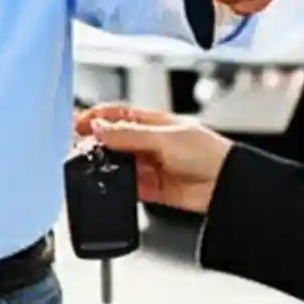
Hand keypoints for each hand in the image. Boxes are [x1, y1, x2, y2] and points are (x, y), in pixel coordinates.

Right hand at [74, 104, 232, 213]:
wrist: (226, 184)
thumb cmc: (207, 151)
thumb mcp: (165, 137)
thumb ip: (130, 134)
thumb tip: (99, 127)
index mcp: (153, 121)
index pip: (116, 114)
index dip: (95, 116)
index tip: (76, 124)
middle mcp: (148, 142)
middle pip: (112, 140)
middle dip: (94, 143)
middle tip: (76, 148)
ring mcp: (148, 165)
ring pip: (116, 165)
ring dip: (103, 167)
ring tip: (89, 169)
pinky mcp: (151, 188)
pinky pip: (126, 188)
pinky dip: (116, 189)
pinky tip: (109, 188)